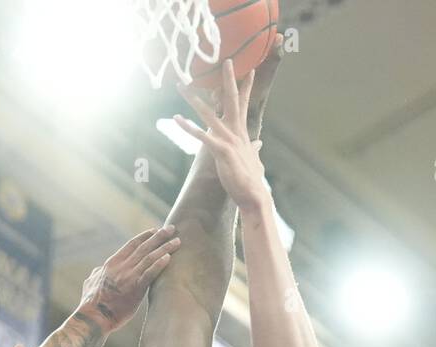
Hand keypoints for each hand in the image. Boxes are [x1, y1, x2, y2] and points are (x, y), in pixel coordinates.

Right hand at [76, 225, 179, 330]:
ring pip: (149, 258)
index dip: (144, 236)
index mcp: (112, 263)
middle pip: (144, 247)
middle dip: (159, 236)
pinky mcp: (135, 289)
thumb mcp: (91, 282)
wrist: (93, 317)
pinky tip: (169, 258)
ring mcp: (129, 276)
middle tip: (171, 228)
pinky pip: (149, 274)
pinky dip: (159, 264)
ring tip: (177, 241)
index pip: (131, 245)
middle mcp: (122, 266)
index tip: (155, 230)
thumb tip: (99, 270)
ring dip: (164, 248)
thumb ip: (98, 273)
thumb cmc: (91, 303)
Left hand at [175, 60, 268, 211]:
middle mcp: (236, 132)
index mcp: (242, 133)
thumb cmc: (251, 180)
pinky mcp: (221, 151)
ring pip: (209, 115)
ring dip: (193, 99)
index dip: (246, 86)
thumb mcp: (253, 160)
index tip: (249, 70)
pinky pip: (201, 136)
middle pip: (232, 100)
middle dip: (229, 80)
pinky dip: (188, 127)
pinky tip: (176, 118)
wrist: (253, 196)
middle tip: (227, 61)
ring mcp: (228, 140)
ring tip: (182, 86)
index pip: (245, 104)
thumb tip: (259, 144)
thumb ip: (253, 149)